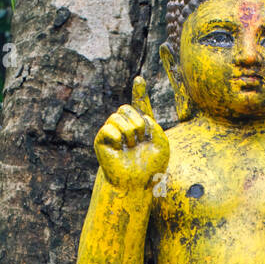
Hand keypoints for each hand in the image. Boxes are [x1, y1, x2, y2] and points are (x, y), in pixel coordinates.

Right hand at [94, 77, 169, 191]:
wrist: (136, 183)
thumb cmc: (150, 168)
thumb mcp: (162, 144)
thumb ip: (155, 125)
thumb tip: (140, 116)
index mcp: (141, 128)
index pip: (139, 106)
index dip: (139, 92)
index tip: (139, 80)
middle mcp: (126, 129)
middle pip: (126, 107)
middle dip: (136, 120)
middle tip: (140, 137)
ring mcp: (113, 134)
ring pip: (117, 115)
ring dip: (128, 129)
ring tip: (131, 144)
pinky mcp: (102, 141)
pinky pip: (108, 127)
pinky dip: (116, 135)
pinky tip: (120, 146)